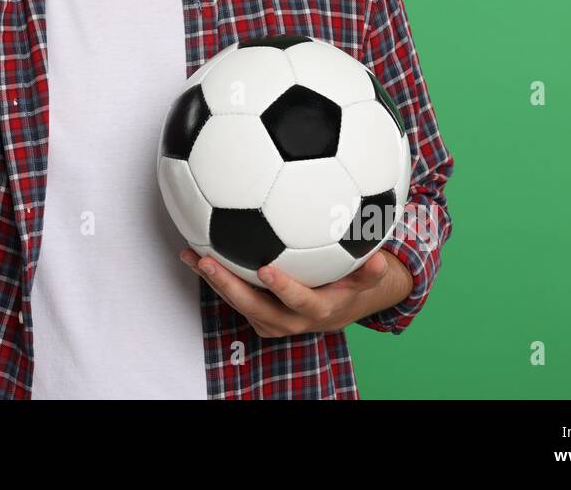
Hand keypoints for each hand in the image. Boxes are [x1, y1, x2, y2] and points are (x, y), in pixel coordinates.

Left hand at [179, 247, 399, 335]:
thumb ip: (371, 271)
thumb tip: (380, 258)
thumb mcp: (366, 279)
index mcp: (316, 310)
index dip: (282, 288)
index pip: (298, 302)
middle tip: (207, 261)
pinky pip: (232, 295)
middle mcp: (289, 320)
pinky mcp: (255, 313)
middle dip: (229, 286)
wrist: (335, 311)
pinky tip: (195, 251)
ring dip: (213, 280)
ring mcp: (269, 319)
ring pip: (237, 302)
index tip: (265, 269)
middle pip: (254, 307)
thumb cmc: (350, 284)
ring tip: (190, 255)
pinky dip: (214, 277)